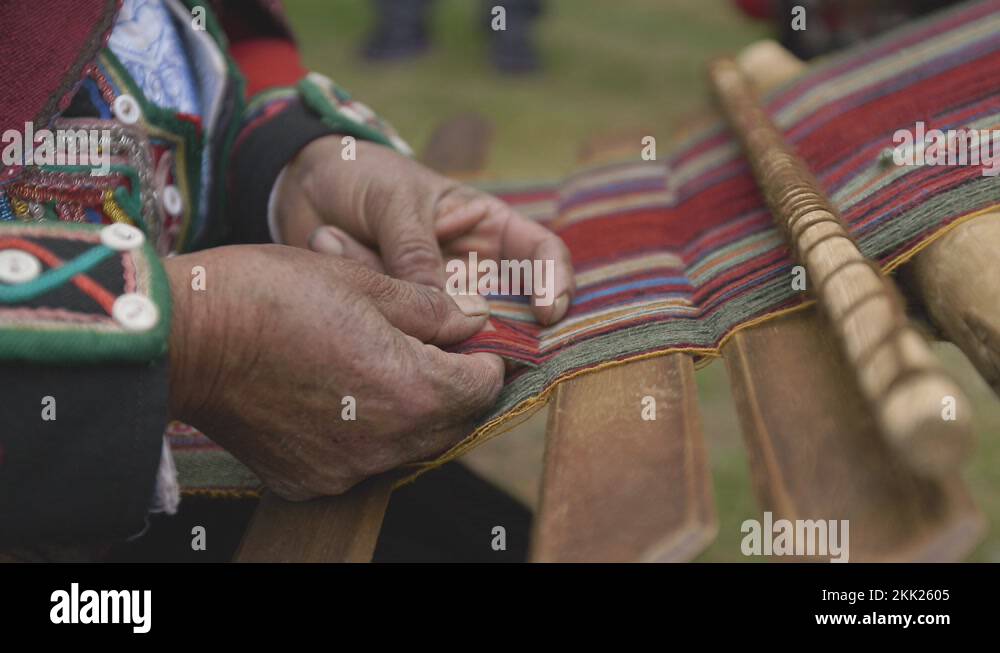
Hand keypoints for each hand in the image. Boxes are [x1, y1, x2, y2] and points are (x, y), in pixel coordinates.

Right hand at [165, 245, 502, 499]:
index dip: (485, 358)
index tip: (473, 338)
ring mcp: (346, 468)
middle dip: (451, 384)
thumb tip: (474, 322)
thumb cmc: (270, 295)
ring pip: (408, 444)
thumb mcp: (363, 284)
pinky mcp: (309, 479)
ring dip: (411, 408)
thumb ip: (431, 311)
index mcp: (409, 390)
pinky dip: (364, 431)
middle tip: (431, 346)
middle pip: (451, 421)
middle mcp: (385, 443)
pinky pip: (361, 459)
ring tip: (379, 364)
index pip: (482, 387)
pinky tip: (338, 394)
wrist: (183, 337)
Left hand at [273, 136, 575, 324]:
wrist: (300, 188)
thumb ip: (417, 252)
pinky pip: (406, 333)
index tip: (546, 312)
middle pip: (511, 311)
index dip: (555, 282)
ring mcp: (438, 300)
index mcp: (487, 227)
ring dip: (415, 312)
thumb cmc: (362, 176)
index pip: (542, 255)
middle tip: (471, 345)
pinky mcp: (402, 321)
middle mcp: (471, 270)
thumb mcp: (394, 202)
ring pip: (454, 331)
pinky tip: (338, 251)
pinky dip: (378, 312)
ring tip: (359, 252)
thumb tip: (446, 312)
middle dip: (498, 331)